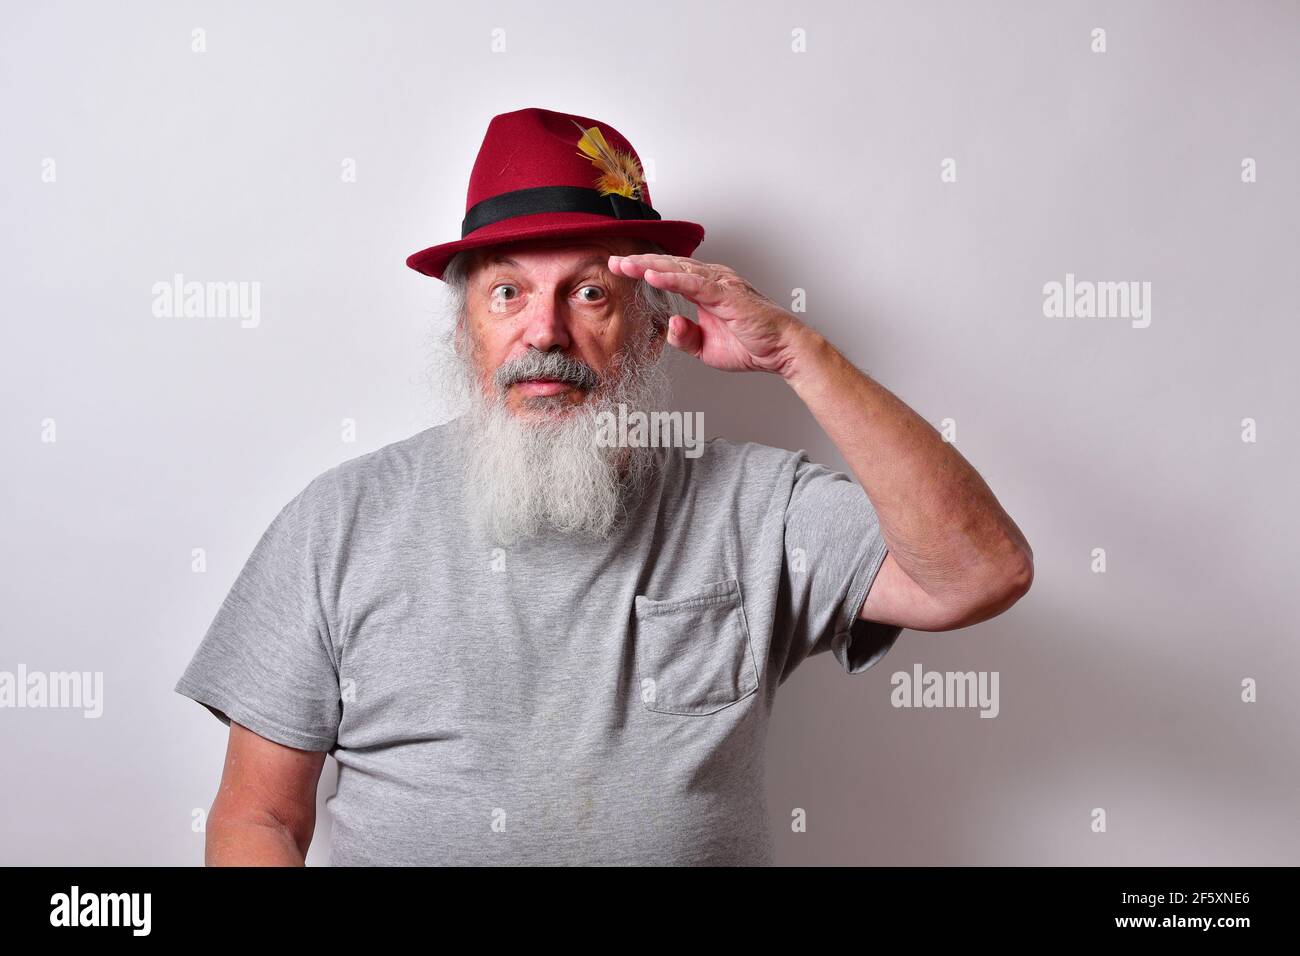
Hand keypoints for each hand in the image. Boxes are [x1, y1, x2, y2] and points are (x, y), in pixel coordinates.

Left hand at [608, 253, 811, 377]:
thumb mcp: (706, 348)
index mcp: (707, 290)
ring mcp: (721, 285)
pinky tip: (653, 275)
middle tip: (614, 262)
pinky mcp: (728, 295)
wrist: (782, 351)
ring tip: (626, 265)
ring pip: (679, 269)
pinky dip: (673, 278)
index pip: (669, 274)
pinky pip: (695, 284)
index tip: (620, 270)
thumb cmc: (752, 345)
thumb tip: (671, 325)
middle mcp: (713, 281)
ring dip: (650, 266)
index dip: (643, 270)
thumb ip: (685, 338)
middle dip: (639, 263)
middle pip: (670, 266)